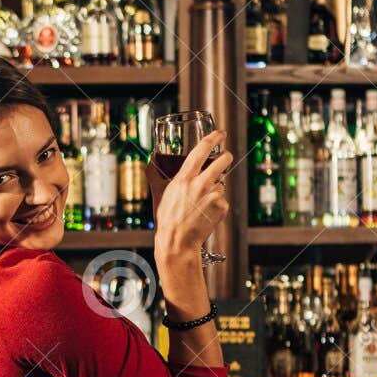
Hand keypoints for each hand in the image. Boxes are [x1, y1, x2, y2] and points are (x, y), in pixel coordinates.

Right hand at [149, 130, 233, 263]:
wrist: (177, 243)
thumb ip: (155, 175)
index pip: (202, 150)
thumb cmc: (167, 220)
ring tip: (202, 202)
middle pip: (223, 161)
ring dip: (216, 188)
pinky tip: (206, 213)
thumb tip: (149, 161)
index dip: (214, 138)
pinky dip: (217, 205)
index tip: (220, 133)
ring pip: (221, 184)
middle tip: (225, 157)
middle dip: (227, 156)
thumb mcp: (159, 194)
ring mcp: (213, 196)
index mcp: (185, 178)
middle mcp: (201, 184)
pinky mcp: (221, 208)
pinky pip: (223, 201)